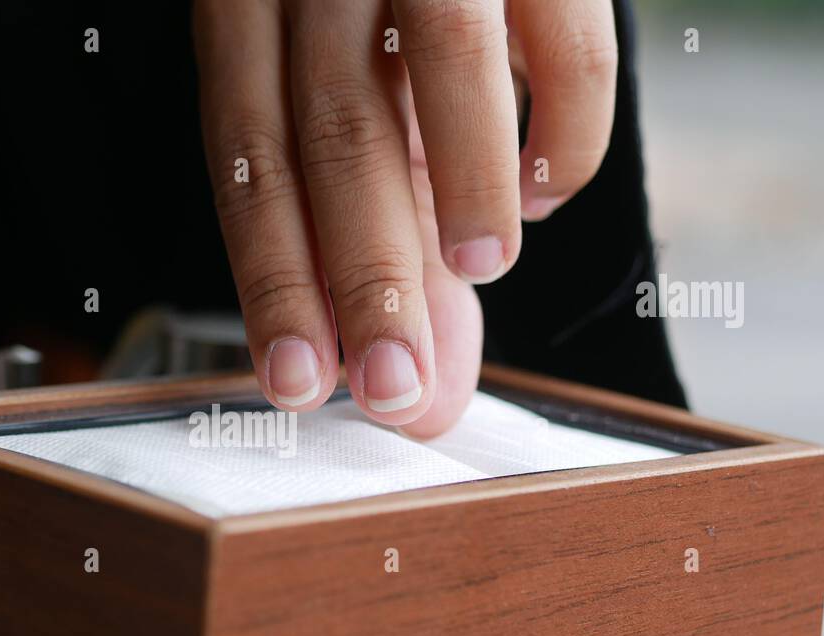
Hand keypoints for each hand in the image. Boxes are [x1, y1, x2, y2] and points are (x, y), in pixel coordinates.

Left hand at [194, 0, 617, 434]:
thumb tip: (425, 407)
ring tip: (482, 267)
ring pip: (443, 55)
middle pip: (336, 126)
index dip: (273, 279)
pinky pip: (572, 42)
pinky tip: (540, 191)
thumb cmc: (394, 30)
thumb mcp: (369, 126)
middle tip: (392, 386)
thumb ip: (393, 256)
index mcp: (253, 13)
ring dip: (466, 186)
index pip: (252, 160)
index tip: (297, 384)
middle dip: (366, 276)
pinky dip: (565, 133)